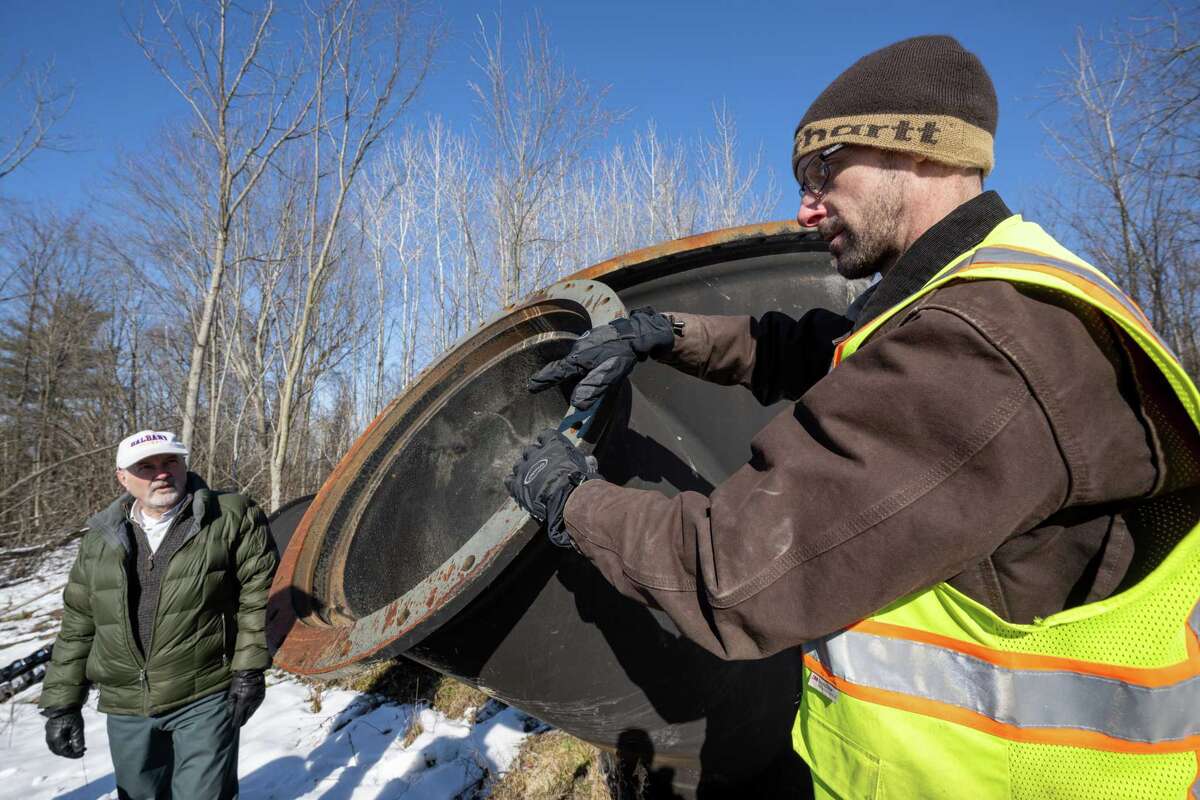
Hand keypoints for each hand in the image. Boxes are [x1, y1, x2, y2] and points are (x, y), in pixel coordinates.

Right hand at [44, 706, 84, 758]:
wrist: (63, 704)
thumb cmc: (71, 715)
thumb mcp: (77, 727)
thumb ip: (78, 740)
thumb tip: (79, 751)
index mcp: (55, 738)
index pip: (64, 751)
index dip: (73, 754)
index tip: (82, 753)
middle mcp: (50, 738)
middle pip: (59, 751)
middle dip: (70, 752)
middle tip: (81, 750)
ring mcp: (49, 734)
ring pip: (57, 747)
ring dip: (67, 748)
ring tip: (78, 746)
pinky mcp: (50, 731)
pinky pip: (56, 741)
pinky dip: (64, 743)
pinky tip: (72, 740)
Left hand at [227, 669, 264, 727]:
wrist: (252, 671)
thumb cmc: (239, 681)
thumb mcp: (232, 692)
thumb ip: (231, 705)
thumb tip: (230, 715)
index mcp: (243, 702)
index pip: (239, 717)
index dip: (236, 723)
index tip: (233, 727)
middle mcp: (252, 703)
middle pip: (246, 717)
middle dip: (242, 720)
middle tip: (238, 723)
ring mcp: (258, 700)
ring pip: (252, 712)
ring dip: (247, 715)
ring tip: (243, 716)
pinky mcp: (262, 697)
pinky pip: (256, 706)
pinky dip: (252, 708)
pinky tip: (248, 708)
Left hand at [505, 429, 596, 546]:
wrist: (567, 498)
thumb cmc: (580, 481)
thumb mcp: (588, 468)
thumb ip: (586, 463)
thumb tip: (589, 460)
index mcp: (554, 445)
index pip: (546, 435)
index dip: (546, 440)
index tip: (548, 444)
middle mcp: (537, 453)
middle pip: (530, 450)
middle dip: (533, 456)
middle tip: (539, 464)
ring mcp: (525, 469)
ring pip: (518, 464)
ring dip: (523, 469)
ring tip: (528, 476)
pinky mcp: (517, 485)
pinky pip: (509, 480)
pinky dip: (512, 482)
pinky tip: (515, 484)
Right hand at [528, 307, 673, 409]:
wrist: (636, 333)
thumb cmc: (621, 355)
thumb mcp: (608, 375)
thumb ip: (592, 389)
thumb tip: (576, 404)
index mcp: (578, 358)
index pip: (556, 373)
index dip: (543, 381)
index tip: (531, 387)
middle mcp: (578, 349)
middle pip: (563, 365)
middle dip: (554, 374)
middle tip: (543, 383)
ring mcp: (586, 342)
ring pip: (574, 359)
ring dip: (570, 368)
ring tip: (568, 377)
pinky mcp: (595, 339)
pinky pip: (582, 353)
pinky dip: (581, 361)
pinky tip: (589, 364)